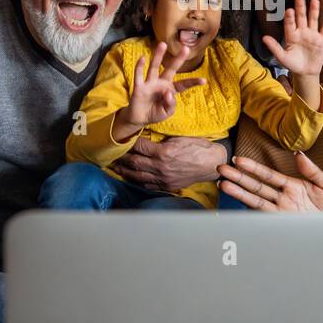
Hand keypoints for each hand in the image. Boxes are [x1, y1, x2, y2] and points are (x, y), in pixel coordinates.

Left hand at [113, 136, 227, 191]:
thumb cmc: (197, 147)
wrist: (211, 163)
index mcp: (163, 152)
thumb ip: (162, 139)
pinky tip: (131, 178)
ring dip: (125, 172)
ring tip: (115, 168)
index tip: (123, 140)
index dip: (130, 143)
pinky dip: (137, 181)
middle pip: (135, 163)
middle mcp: (161, 167)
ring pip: (138, 176)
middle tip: (112, 155)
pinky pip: (148, 185)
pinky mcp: (167, 186)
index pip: (139, 147)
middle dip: (122, 159)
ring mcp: (163, 178)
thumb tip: (147, 136)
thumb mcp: (179, 138)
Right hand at [116, 42, 205, 133]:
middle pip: (170, 69)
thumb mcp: (167, 112)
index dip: (192, 82)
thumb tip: (168, 92)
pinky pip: (139, 75)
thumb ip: (170, 104)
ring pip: (154, 67)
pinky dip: (139, 67)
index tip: (204, 81)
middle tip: (186, 48)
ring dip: (158, 56)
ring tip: (163, 44)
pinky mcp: (139, 87)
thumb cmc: (156, 113)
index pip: (183, 84)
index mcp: (171, 89)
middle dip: (178, 59)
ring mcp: (150, 84)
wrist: (140, 118)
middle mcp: (161, 83)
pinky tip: (142, 58)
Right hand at [217, 152, 322, 211]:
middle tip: (221, 168)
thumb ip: (312, 171)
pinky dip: (250, 210)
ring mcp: (281, 211)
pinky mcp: (282, 222)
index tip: (238, 160)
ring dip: (239, 192)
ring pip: (255, 199)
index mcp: (293, 186)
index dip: (253, 167)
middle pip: (256, 186)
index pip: (268, 175)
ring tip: (223, 183)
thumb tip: (299, 154)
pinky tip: (238, 204)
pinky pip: (263, 215)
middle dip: (239, 177)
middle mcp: (283, 198)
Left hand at [261, 0, 322, 77]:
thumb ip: (274, 47)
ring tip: (314, 1)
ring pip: (313, 20)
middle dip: (300, 8)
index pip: (290, 24)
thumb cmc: (293, 64)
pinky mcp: (322, 39)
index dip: (290, 17)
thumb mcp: (282, 57)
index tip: (289, 10)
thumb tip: (264, 38)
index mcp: (291, 35)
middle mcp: (302, 32)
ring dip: (314, 11)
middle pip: (301, 18)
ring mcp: (312, 34)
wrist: (306, 72)